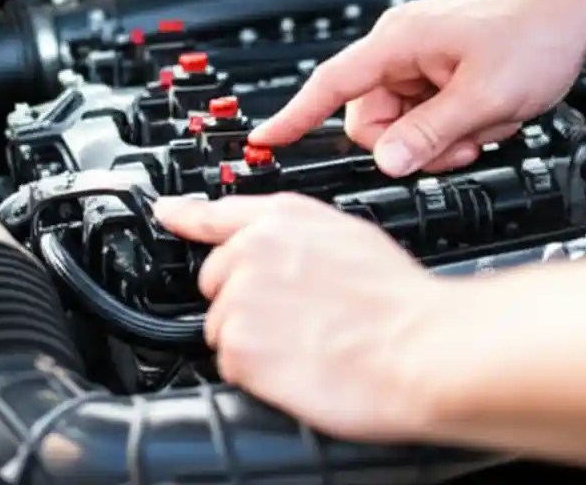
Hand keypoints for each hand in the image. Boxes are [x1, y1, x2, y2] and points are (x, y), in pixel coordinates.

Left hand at [152, 192, 452, 441]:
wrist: (420, 348)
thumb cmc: (400, 300)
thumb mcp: (349, 237)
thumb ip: (297, 235)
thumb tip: (277, 244)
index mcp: (281, 220)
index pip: (214, 213)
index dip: (185, 215)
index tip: (166, 214)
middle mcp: (252, 252)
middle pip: (215, 280)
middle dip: (243, 301)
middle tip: (294, 318)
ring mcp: (240, 300)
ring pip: (221, 326)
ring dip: (252, 340)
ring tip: (304, 343)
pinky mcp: (238, 348)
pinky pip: (230, 364)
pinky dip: (257, 372)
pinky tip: (298, 365)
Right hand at [250, 0, 585, 175]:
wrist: (576, 8)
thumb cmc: (535, 33)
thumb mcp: (484, 99)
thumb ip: (430, 134)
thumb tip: (388, 160)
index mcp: (397, 42)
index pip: (329, 85)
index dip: (294, 116)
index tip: (265, 139)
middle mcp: (402, 45)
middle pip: (373, 118)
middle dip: (414, 142)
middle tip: (459, 146)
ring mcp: (423, 55)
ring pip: (406, 120)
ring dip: (445, 134)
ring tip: (487, 123)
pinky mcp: (443, 64)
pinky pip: (431, 109)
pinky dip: (460, 122)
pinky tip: (492, 114)